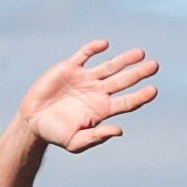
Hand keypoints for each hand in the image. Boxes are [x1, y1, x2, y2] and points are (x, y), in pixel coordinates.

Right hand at [20, 42, 160, 155]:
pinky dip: (94, 49)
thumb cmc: (56, 134)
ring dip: (125, 59)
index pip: (127, 101)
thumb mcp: (76, 141)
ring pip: (110, 66)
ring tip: (140, 53)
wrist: (32, 121)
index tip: (153, 90)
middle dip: (139, 73)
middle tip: (154, 65)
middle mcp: (98, 92)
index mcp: (103, 109)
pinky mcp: (70, 68)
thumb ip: (97, 137)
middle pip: (124, 81)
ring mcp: (85, 79)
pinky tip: (104, 44)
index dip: (141, 96)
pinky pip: (85, 55)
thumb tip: (119, 131)